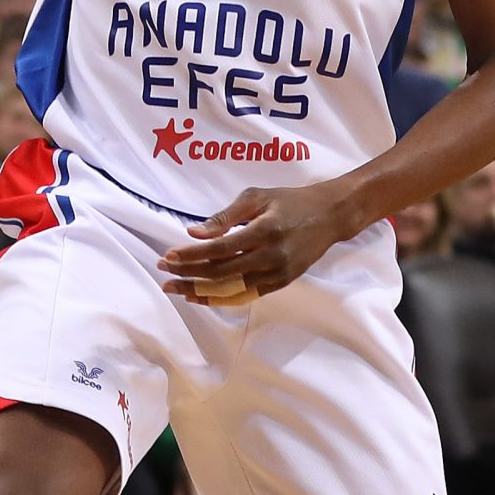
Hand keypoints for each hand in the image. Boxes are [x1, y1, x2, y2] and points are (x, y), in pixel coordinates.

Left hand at [158, 182, 355, 304]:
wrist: (330, 216)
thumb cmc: (290, 200)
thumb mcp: (257, 196)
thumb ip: (226, 216)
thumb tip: (194, 233)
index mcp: (264, 230)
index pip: (219, 249)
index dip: (191, 255)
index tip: (168, 257)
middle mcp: (271, 256)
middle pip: (221, 273)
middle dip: (189, 275)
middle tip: (164, 273)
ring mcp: (278, 272)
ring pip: (232, 289)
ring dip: (201, 292)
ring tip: (177, 290)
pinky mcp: (282, 282)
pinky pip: (247, 295)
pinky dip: (222, 298)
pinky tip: (202, 296)